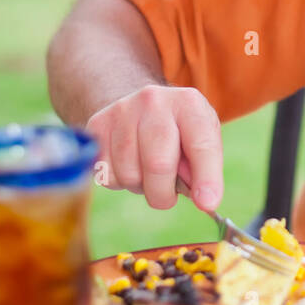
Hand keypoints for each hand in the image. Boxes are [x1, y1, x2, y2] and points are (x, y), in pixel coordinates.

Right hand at [84, 84, 223, 212]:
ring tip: (147, 172)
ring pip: (129, 175)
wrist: (137, 106)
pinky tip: (128, 165)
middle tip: (167, 198)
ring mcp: (122, 110)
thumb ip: (205, 168)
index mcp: (189, 104)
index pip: (201, 144)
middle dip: (164, 194)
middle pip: (158, 164)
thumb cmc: (177, 131)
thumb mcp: (201, 139)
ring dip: (140, 187)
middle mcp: (154, 101)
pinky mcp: (97, 125)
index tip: (207, 203)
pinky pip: (106, 175)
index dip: (206, 177)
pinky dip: (119, 182)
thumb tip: (205, 200)